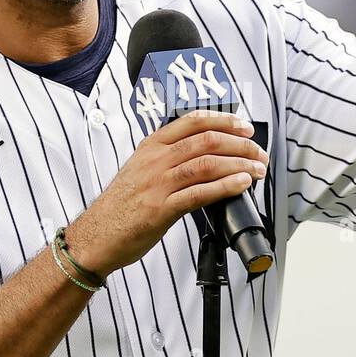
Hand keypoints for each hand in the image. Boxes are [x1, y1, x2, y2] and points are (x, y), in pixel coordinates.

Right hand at [65, 110, 268, 275]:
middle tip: (259, 152)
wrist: (97, 235)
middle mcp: (155, 160)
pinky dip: (225, 186)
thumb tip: (206, 154)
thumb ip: (168, 158)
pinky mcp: (161, 209)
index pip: (193, 121)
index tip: (245, 126)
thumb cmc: (121, 205)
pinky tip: (241, 185)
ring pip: (206, 164)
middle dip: (240, 144)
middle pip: (206, 140)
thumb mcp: (141, 169)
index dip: (225, 120)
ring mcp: (157, 184)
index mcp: (151, 146)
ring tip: (258, 169)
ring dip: (239, 165)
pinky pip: (199, 193)